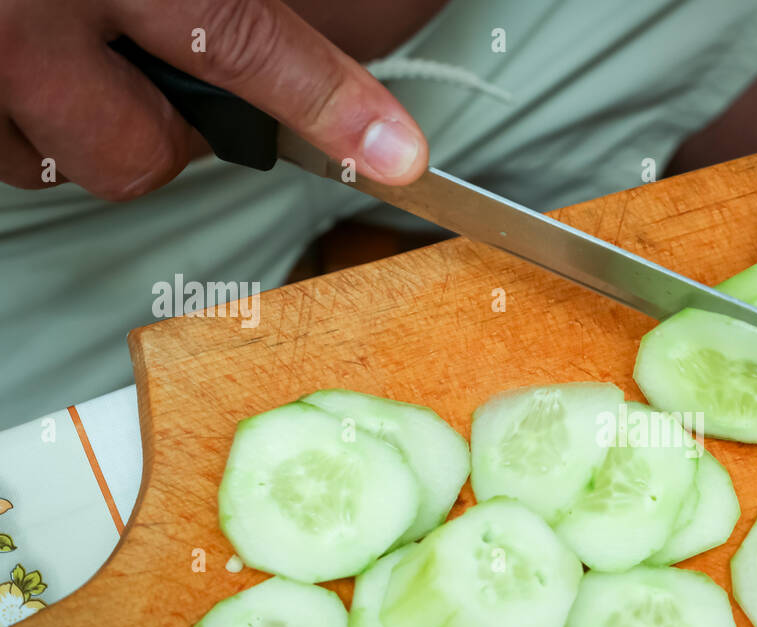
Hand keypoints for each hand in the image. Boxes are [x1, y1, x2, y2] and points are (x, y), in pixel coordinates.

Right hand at [0, 0, 428, 199]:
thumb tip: (239, 27)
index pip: (240, 40)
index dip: (327, 103)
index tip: (395, 157)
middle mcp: (17, 13)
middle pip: (134, 152)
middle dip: (160, 131)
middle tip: (158, 69)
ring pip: (47, 159)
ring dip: (73, 120)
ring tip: (62, 41)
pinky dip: (7, 112)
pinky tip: (11, 53)